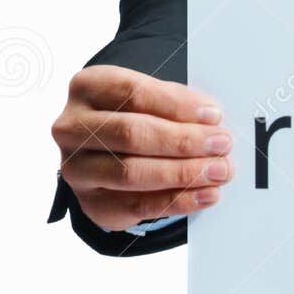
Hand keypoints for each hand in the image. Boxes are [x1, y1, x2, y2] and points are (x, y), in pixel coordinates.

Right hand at [50, 66, 233, 231]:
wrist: (105, 153)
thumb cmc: (134, 117)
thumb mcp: (149, 99)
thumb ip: (175, 105)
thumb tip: (212, 120)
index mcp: (88, 87)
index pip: (134, 93)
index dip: (177, 106)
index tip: (213, 116)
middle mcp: (72, 127)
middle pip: (131, 134)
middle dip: (183, 141)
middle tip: (221, 145)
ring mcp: (76, 168)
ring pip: (131, 172)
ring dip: (183, 173)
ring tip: (218, 171)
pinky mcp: (91, 203)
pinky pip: (138, 206)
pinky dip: (178, 201)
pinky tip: (206, 195)